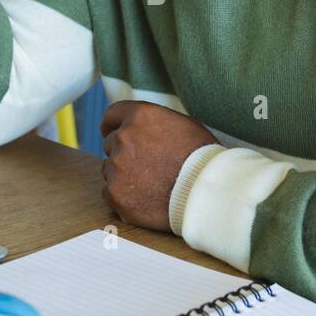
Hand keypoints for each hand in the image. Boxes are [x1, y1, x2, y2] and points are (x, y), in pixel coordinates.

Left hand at [100, 101, 219, 231]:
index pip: (111, 115)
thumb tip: (141, 129)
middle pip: (111, 144)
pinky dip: (123, 197)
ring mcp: (117, 167)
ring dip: (123, 175)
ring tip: (151, 185)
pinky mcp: (116, 194)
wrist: (206, 192)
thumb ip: (153, 123)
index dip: (111, 125)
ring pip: (110, 169)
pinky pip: (110, 194)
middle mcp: (123, 137)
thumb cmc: (201, 159)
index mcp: (140, 116)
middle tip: (145, 166)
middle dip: (123, 153)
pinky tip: (144, 199)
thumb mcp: (181, 125)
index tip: (109, 132)